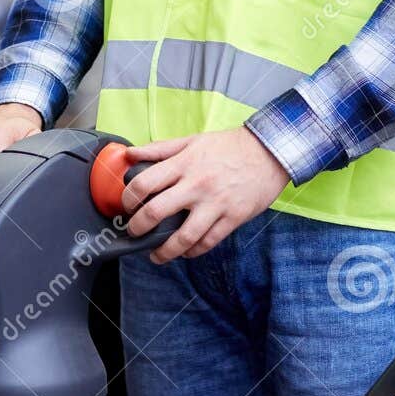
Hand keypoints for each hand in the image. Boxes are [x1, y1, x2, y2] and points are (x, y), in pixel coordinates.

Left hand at [119, 125, 289, 262]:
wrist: (268, 152)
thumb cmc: (229, 146)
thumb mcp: (192, 140)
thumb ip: (159, 148)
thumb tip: (129, 154)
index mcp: (184, 164)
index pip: (144, 183)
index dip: (128, 198)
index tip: (126, 206)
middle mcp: (196, 185)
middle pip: (156, 212)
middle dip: (138, 228)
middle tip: (134, 232)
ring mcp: (215, 204)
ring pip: (182, 237)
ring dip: (164, 251)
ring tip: (156, 255)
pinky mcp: (233, 218)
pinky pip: (208, 242)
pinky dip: (193, 251)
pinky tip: (185, 251)